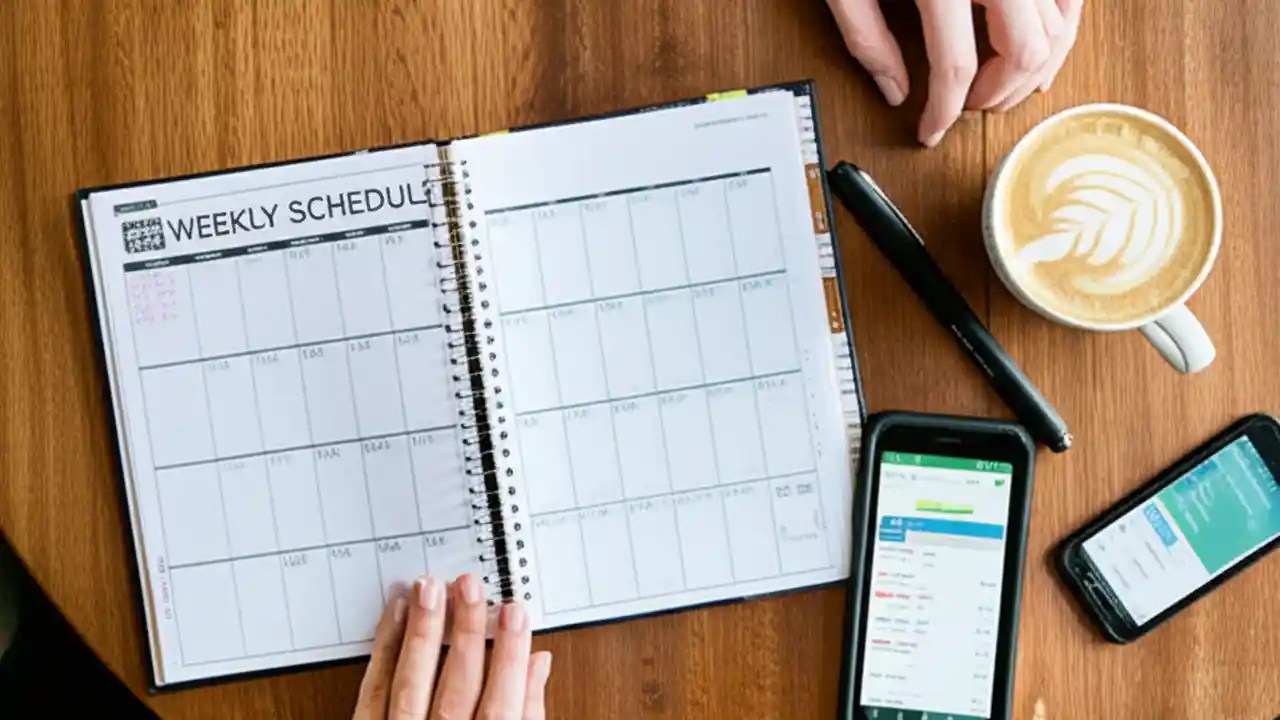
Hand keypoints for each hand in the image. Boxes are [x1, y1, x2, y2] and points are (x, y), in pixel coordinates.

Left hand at [353, 573, 552, 719]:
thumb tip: (539, 664)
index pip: (502, 706)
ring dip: (422, 634)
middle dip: (465, 633)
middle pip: (456, 690)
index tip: (514, 613)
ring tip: (430, 590)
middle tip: (470, 586)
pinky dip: (384, 652)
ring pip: (411, 688)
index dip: (510, 656)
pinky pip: (373, 694)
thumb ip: (529, 715)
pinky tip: (397, 617)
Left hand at [827, 0, 1083, 146]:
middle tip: (970, 108)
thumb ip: (868, 40)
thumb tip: (896, 92)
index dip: (945, 112)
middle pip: (1024, 52)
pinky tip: (1039, 43)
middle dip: (999, 95)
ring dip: (1036, 66)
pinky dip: (1061, 24)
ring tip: (1001, 86)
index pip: (957, 68)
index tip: (930, 131)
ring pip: (1058, 25)